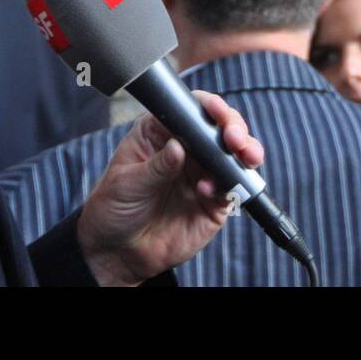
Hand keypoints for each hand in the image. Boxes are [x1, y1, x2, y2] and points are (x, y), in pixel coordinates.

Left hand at [75, 91, 263, 286]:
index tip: (217, 112)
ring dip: (246, 153)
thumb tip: (178, 146)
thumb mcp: (127, 183)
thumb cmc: (114, 208)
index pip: (192, 110)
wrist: (118, 252)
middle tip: (234, 138)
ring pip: (236, 156)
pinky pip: (232, 190)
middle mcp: (189, 150)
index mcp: (164, 133)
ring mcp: (204, 175)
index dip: (209, 106)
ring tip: (244, 156)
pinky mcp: (215, 203)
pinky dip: (229, 187)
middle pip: (222, 128)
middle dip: (235, 128)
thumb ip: (155, 166)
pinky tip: (208, 191)